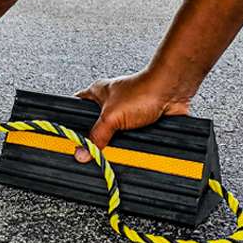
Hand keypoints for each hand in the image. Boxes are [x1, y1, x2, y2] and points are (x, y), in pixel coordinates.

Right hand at [73, 71, 191, 162]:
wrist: (172, 93)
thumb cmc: (143, 91)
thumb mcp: (111, 117)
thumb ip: (97, 136)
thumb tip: (83, 152)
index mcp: (97, 93)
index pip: (76, 107)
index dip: (71, 120)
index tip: (70, 136)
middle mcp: (111, 103)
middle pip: (97, 126)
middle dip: (99, 138)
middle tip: (98, 147)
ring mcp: (127, 113)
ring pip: (116, 134)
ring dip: (120, 142)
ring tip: (121, 145)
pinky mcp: (142, 122)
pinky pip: (134, 139)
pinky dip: (135, 144)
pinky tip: (136, 145)